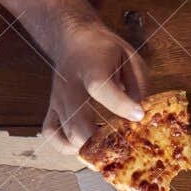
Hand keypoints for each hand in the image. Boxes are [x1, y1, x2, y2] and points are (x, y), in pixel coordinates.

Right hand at [42, 21, 147, 152]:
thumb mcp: (129, 57)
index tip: (139, 116)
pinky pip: (51, 133)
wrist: (72, 38)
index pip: (101, 88)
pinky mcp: (52, 108)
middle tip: (120, 150)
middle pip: (77, 121)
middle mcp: (70, 86)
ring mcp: (58, 99)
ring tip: (104, 152)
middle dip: (100, 143)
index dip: (121, 105)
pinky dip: (66, 146)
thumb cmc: (105, 49)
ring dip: (87, 149)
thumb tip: (139, 115)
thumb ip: (138, 84)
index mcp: (92, 68)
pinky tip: (83, 147)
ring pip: (65, 134)